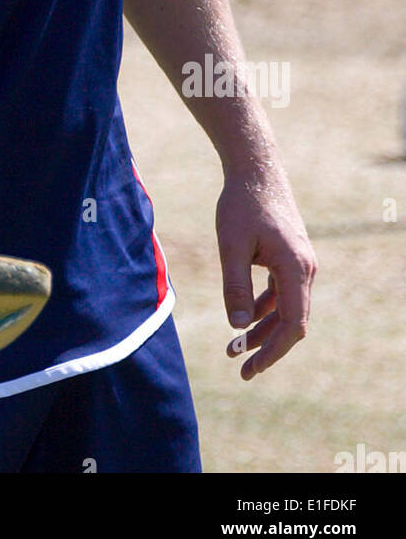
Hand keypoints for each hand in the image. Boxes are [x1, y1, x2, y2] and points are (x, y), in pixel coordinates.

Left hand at [215, 166, 316, 380]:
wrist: (255, 169)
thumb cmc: (242, 204)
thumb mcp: (231, 246)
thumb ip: (235, 286)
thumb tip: (237, 325)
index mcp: (295, 268)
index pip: (293, 325)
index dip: (273, 351)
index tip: (250, 368)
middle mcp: (305, 269)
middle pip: (292, 321)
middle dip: (267, 347)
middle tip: (241, 368)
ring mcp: (300, 263)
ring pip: (287, 308)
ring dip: (264, 329)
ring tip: (236, 348)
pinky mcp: (290, 256)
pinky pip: (282, 292)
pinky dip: (266, 308)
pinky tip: (246, 318)